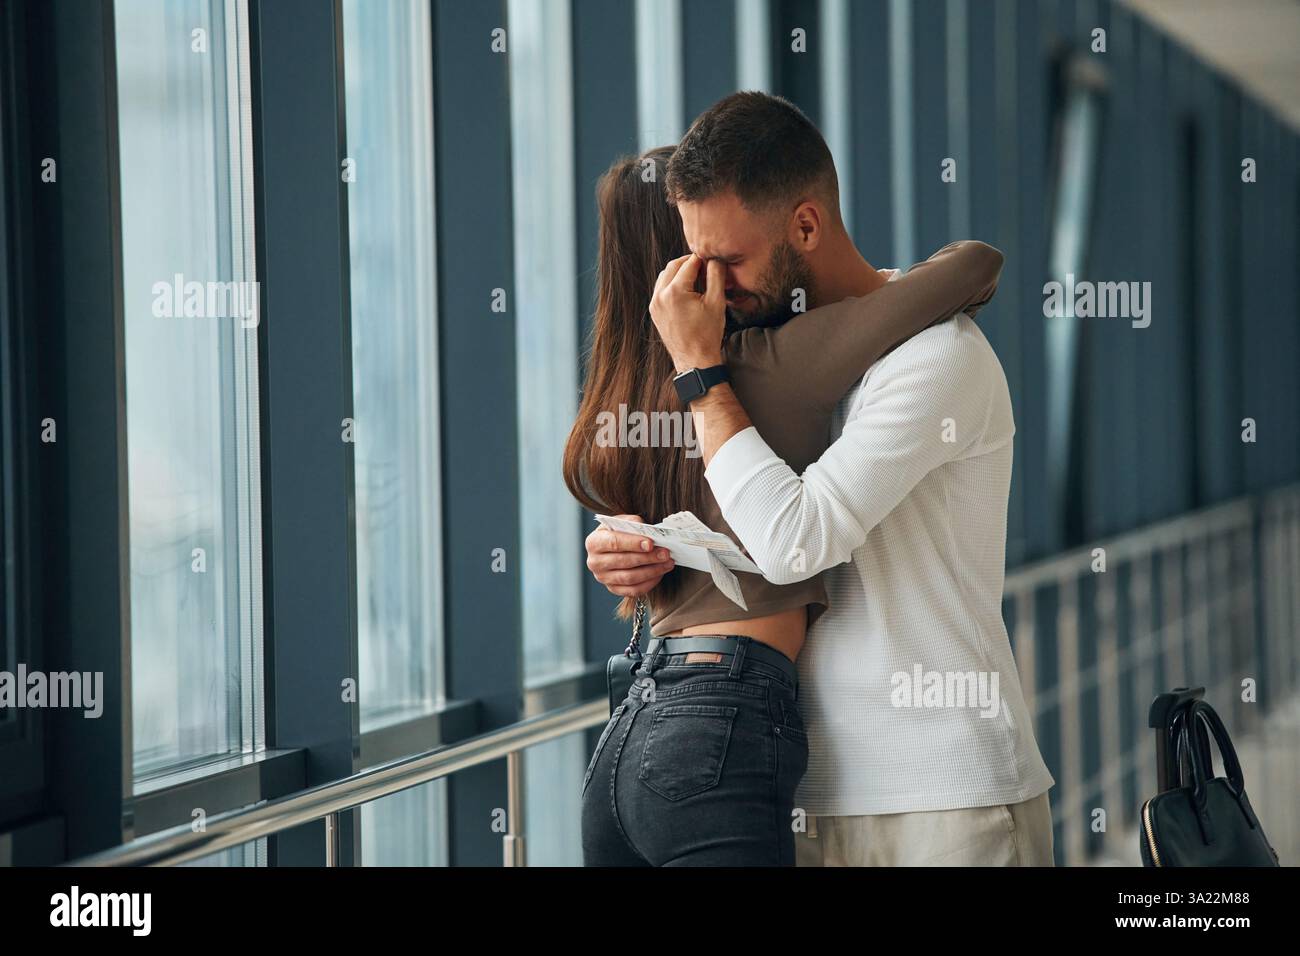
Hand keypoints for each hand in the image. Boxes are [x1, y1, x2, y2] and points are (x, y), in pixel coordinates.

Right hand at [585, 515, 674, 596]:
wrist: (614, 546)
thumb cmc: (619, 532)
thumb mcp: (622, 522)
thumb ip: (632, 523)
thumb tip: (647, 530)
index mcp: (594, 542)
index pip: (614, 543)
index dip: (633, 543)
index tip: (650, 543)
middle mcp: (594, 562)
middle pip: (624, 562)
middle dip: (648, 558)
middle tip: (665, 553)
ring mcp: (603, 578)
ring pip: (630, 578)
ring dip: (652, 571)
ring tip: (667, 563)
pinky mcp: (613, 589)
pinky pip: (633, 590)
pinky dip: (649, 583)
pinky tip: (660, 573)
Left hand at [649, 254, 725, 371]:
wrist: (695, 360)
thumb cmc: (708, 334)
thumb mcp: (717, 302)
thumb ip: (716, 275)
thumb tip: (714, 258)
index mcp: (675, 292)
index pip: (689, 263)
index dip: (702, 259)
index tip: (712, 260)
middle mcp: (660, 296)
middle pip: (674, 266)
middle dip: (689, 263)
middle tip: (705, 267)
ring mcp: (655, 304)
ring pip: (665, 276)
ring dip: (680, 272)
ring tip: (697, 279)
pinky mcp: (654, 311)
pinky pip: (661, 289)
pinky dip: (672, 284)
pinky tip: (687, 291)